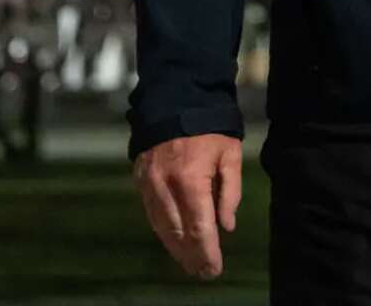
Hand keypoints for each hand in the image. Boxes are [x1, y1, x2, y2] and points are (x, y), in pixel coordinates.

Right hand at [133, 133, 243, 279]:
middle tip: (203, 272)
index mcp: (191, 179)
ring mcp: (149, 182)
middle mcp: (166, 185)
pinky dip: (162, 230)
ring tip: (188, 263)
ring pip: (161, 225)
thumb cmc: (210, 128)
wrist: (176, 98)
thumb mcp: (230, 155)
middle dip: (192, 256)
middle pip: (179, 232)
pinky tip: (172, 240)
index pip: (200, 227)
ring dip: (175, 248)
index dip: (207, 252)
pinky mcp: (140, 177)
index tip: (214, 269)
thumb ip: (230, 192)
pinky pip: (150, 212)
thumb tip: (226, 226)